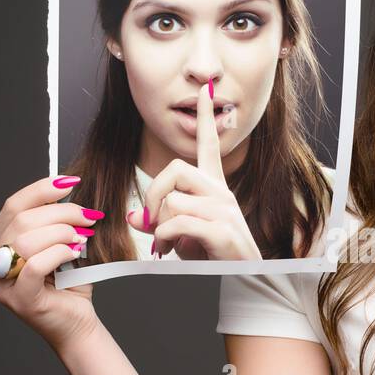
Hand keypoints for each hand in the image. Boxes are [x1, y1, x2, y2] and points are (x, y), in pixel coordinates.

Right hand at [0, 176, 100, 352]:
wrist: (77, 323)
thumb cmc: (69, 284)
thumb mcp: (62, 243)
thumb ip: (56, 220)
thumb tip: (69, 189)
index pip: (13, 206)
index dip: (42, 190)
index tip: (71, 182)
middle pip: (21, 220)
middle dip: (61, 212)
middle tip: (88, 217)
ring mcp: (1, 282)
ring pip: (26, 241)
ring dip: (62, 232)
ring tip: (82, 237)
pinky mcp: (18, 299)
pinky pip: (34, 265)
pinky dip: (58, 253)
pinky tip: (74, 252)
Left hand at [127, 79, 261, 259]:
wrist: (242, 283)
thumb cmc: (213, 258)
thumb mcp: (180, 237)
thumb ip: (157, 222)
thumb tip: (132, 214)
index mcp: (214, 189)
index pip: (210, 145)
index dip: (207, 118)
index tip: (207, 91)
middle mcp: (221, 193)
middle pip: (176, 169)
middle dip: (153, 193)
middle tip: (150, 219)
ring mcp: (225, 210)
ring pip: (174, 201)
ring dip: (159, 226)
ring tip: (165, 245)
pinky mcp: (223, 229)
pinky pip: (178, 221)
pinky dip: (166, 237)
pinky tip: (170, 250)